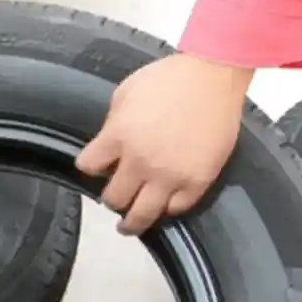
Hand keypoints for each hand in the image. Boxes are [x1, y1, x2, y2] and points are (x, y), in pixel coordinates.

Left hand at [75, 53, 254, 234]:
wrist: (213, 75)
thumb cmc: (168, 78)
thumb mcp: (125, 93)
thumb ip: (113, 124)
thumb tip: (110, 146)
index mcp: (119, 136)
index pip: (88, 166)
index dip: (90, 166)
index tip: (96, 167)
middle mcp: (141, 161)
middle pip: (113, 198)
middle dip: (111, 198)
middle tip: (115, 198)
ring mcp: (171, 175)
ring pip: (143, 215)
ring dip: (132, 222)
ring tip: (129, 225)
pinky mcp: (199, 180)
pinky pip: (178, 208)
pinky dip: (168, 207)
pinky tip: (164, 205)